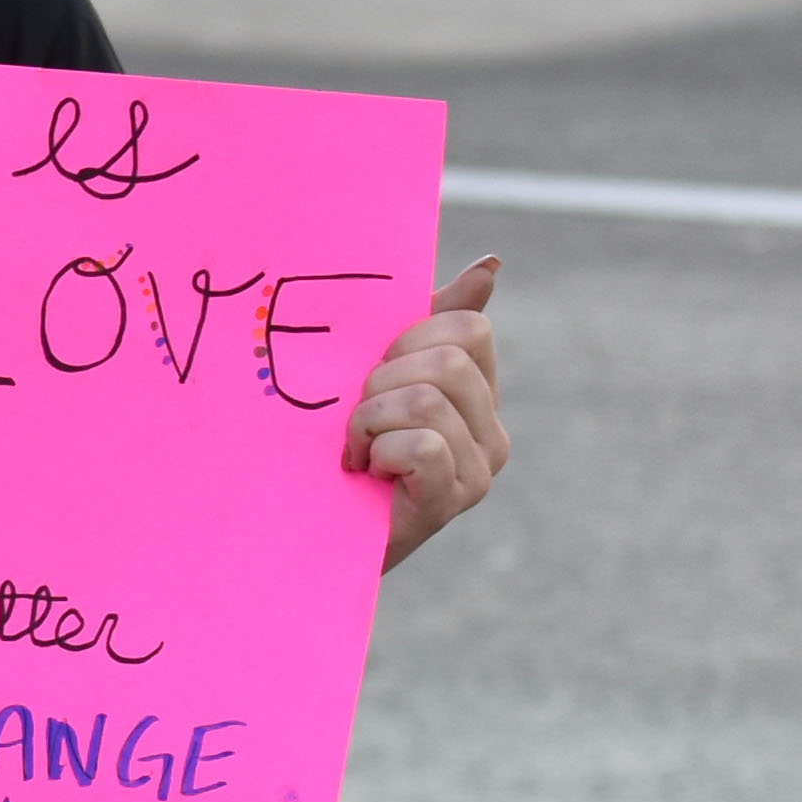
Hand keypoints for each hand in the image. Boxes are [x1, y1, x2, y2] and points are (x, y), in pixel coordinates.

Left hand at [349, 257, 507, 570]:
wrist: (310, 535)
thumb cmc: (338, 452)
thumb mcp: (375, 379)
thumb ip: (426, 324)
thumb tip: (490, 266)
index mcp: (477, 393)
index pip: (468, 327)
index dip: (409, 339)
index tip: (372, 376)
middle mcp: (491, 431)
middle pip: (449, 360)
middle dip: (381, 380)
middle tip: (358, 422)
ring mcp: (478, 469)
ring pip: (427, 400)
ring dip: (368, 420)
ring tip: (356, 450)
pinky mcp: (451, 500)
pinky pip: (422, 445)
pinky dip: (378, 451)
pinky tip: (365, 473)